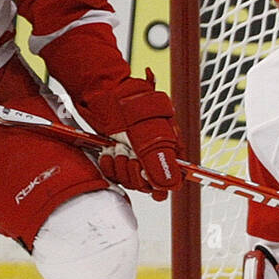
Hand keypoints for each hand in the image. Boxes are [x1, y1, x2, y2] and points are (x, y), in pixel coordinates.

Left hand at [94, 74, 183, 200]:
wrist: (104, 93)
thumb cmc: (129, 107)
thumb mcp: (148, 134)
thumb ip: (160, 161)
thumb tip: (171, 185)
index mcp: (170, 149)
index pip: (174, 179)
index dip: (161, 184)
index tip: (146, 175)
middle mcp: (155, 155)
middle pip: (149, 185)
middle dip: (134, 172)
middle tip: (127, 153)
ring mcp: (137, 157)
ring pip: (131, 181)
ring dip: (119, 167)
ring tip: (116, 147)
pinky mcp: (119, 159)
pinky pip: (115, 176)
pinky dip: (109, 165)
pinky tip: (107, 151)